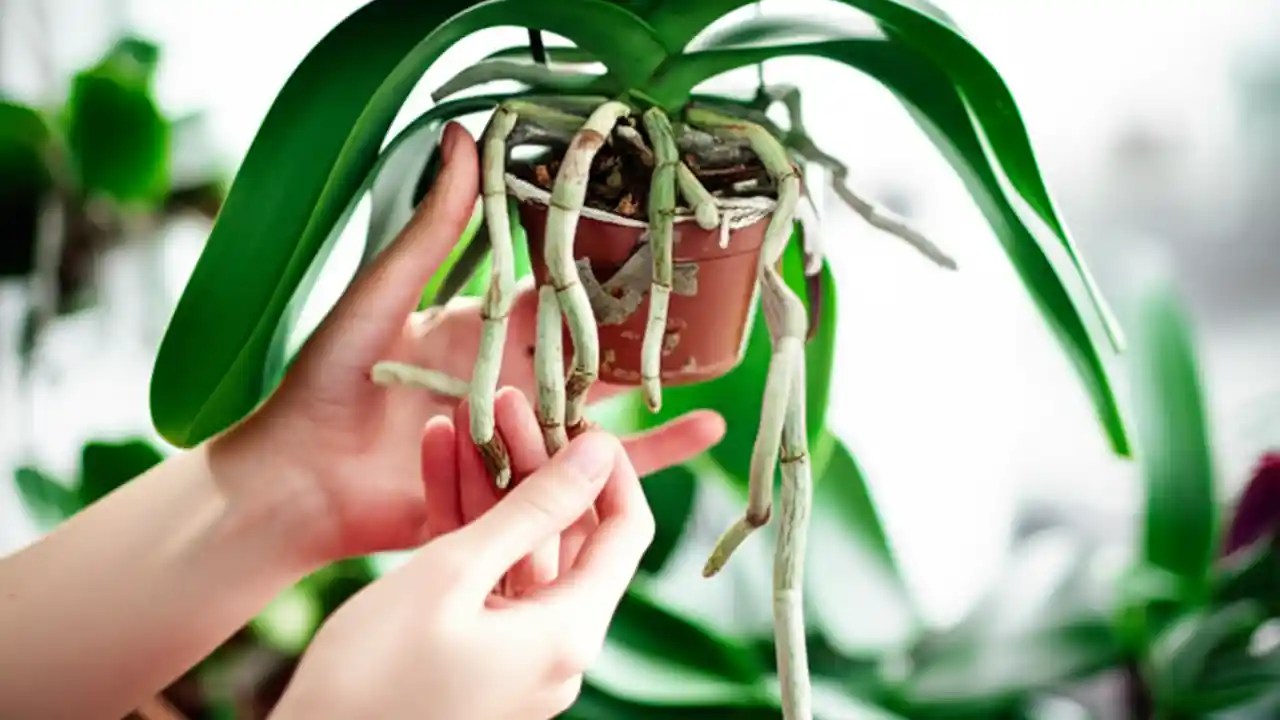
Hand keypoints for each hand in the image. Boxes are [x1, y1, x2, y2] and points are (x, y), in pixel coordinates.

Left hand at [217, 121, 724, 566]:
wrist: (297, 481)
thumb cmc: (326, 382)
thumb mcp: (382, 295)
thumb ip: (433, 230)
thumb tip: (462, 136)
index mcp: (479, 329)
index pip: (553, 292)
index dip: (598, 267)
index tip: (650, 240)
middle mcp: (507, 381)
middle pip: (590, 354)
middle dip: (642, 331)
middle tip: (705, 304)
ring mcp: (517, 436)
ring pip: (601, 412)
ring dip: (657, 396)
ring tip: (719, 373)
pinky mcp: (520, 489)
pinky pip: (586, 479)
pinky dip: (643, 463)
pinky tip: (700, 440)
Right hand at [271, 396, 653, 719]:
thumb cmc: (370, 676)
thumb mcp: (453, 574)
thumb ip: (531, 509)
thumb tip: (597, 453)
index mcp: (568, 634)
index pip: (625, 531)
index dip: (606, 467)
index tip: (574, 415)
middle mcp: (555, 650)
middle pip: (565, 536)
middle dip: (531, 464)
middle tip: (498, 401)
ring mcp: (514, 657)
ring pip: (517, 551)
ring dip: (488, 486)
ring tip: (457, 416)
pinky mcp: (475, 658)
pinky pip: (485, 580)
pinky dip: (464, 527)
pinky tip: (435, 463)